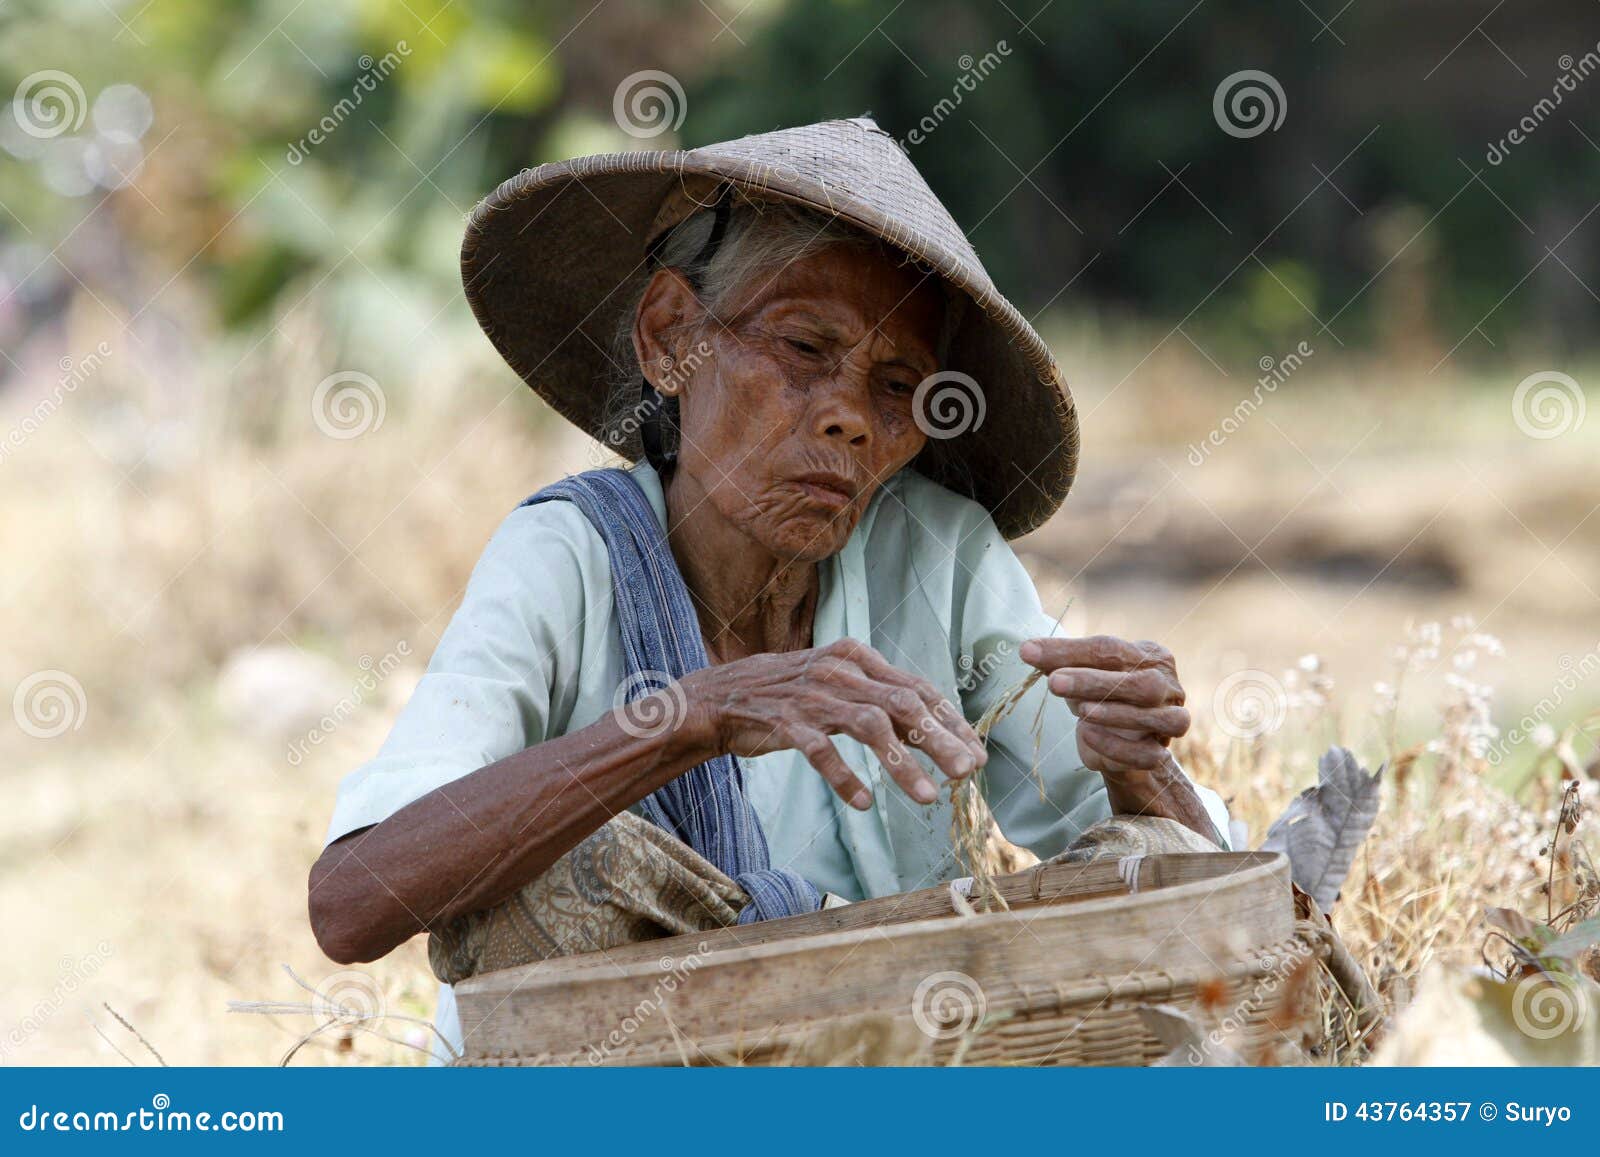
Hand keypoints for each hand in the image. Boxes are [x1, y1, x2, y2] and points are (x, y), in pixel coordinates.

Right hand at [682, 639, 985, 809]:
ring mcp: (811, 695)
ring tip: (930, 797)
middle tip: (968, 772)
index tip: (976, 752)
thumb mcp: (836, 685)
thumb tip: (931, 727)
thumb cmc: (787, 695)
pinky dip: (844, 776)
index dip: (950, 721)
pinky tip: (864, 802)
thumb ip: (878, 698)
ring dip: (903, 763)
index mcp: (857, 658)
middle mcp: (839, 671)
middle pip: (903, 703)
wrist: (718, 699)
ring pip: (869, 726)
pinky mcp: (784, 721)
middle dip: (940, 740)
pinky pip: (820, 750)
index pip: (917, 688)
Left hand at [1018, 636, 1190, 774]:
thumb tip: (1026, 649)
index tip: (1028, 652)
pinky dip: (1117, 746)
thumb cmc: (1099, 697)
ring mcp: (1170, 720)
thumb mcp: (1078, 675)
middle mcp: (1167, 686)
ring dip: (1115, 714)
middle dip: (1096, 682)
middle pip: (1142, 682)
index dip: (1070, 651)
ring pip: (1158, 717)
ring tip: (1080, 711)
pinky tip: (1087, 736)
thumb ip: (1058, 661)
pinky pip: (1147, 755)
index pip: (1112, 649)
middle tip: (1054, 682)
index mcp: (1150, 655)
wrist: (1115, 744)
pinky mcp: (1160, 754)